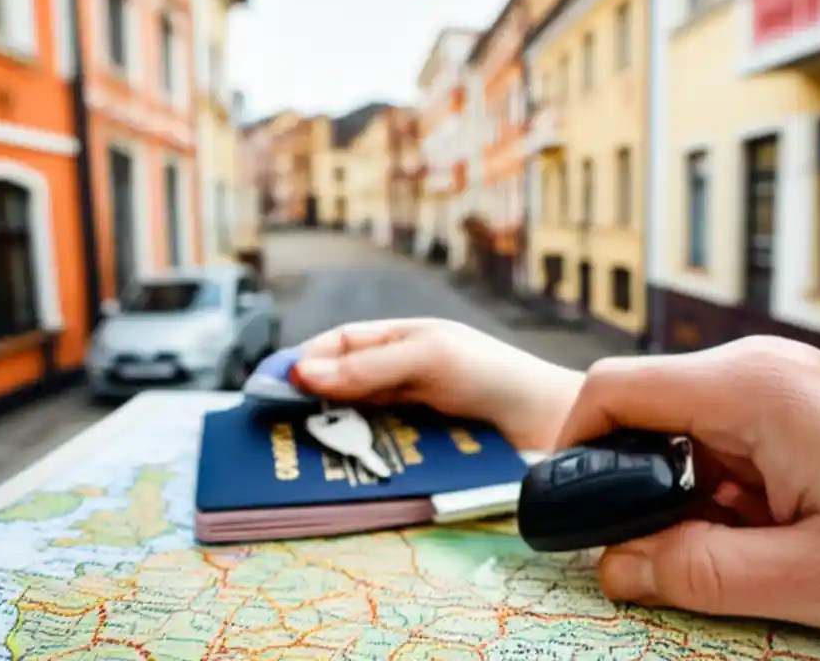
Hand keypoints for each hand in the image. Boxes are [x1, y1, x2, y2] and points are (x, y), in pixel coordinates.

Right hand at [291, 318, 581, 450]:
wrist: (553, 426)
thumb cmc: (495, 375)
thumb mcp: (427, 357)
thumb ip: (367, 366)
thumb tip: (301, 373)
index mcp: (399, 342)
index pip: (336, 346)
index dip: (300, 363)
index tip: (266, 386)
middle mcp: (399, 379)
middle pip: (337, 391)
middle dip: (305, 408)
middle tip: (270, 432)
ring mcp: (409, 419)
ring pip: (353, 429)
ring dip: (329, 442)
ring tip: (298, 460)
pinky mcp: (420, 456)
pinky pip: (378, 460)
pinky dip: (357, 467)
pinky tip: (340, 478)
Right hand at [557, 335, 819, 652]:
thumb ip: (703, 574)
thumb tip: (618, 568)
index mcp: (754, 392)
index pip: (612, 390)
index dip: (572, 451)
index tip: (569, 517)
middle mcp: (764, 374)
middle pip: (649, 419)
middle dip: (641, 497)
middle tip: (666, 568)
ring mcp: (791, 391)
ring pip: (694, 444)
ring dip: (695, 509)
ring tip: (754, 566)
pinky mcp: (812, 416)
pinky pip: (738, 455)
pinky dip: (735, 505)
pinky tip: (781, 548)